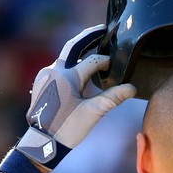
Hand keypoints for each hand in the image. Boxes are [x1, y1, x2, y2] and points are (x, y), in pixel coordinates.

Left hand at [16, 26, 135, 167]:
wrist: (42, 143)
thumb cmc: (68, 129)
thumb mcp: (93, 113)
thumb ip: (113, 98)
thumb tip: (132, 88)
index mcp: (67, 76)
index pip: (92, 61)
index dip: (105, 61)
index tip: (114, 65)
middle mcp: (54, 71)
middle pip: (73, 46)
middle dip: (88, 36)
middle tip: (102, 30)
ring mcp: (45, 76)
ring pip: (64, 57)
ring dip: (79, 52)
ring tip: (92, 46)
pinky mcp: (40, 82)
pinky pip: (57, 67)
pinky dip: (69, 64)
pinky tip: (77, 69)